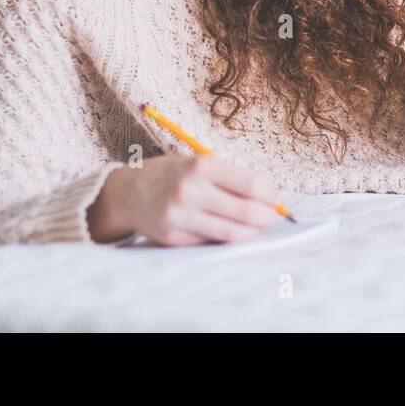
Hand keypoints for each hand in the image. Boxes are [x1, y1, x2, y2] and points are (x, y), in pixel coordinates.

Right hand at [88, 154, 284, 245]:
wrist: (127, 192)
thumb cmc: (172, 174)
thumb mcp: (199, 163)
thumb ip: (231, 177)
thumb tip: (269, 195)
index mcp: (200, 166)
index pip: (249, 183)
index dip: (270, 194)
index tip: (277, 198)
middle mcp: (189, 191)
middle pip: (245, 211)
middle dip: (266, 216)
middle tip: (273, 216)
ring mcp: (180, 217)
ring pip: (231, 232)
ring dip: (251, 231)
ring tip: (257, 226)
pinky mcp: (173, 237)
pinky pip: (210, 241)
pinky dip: (225, 237)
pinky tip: (230, 230)